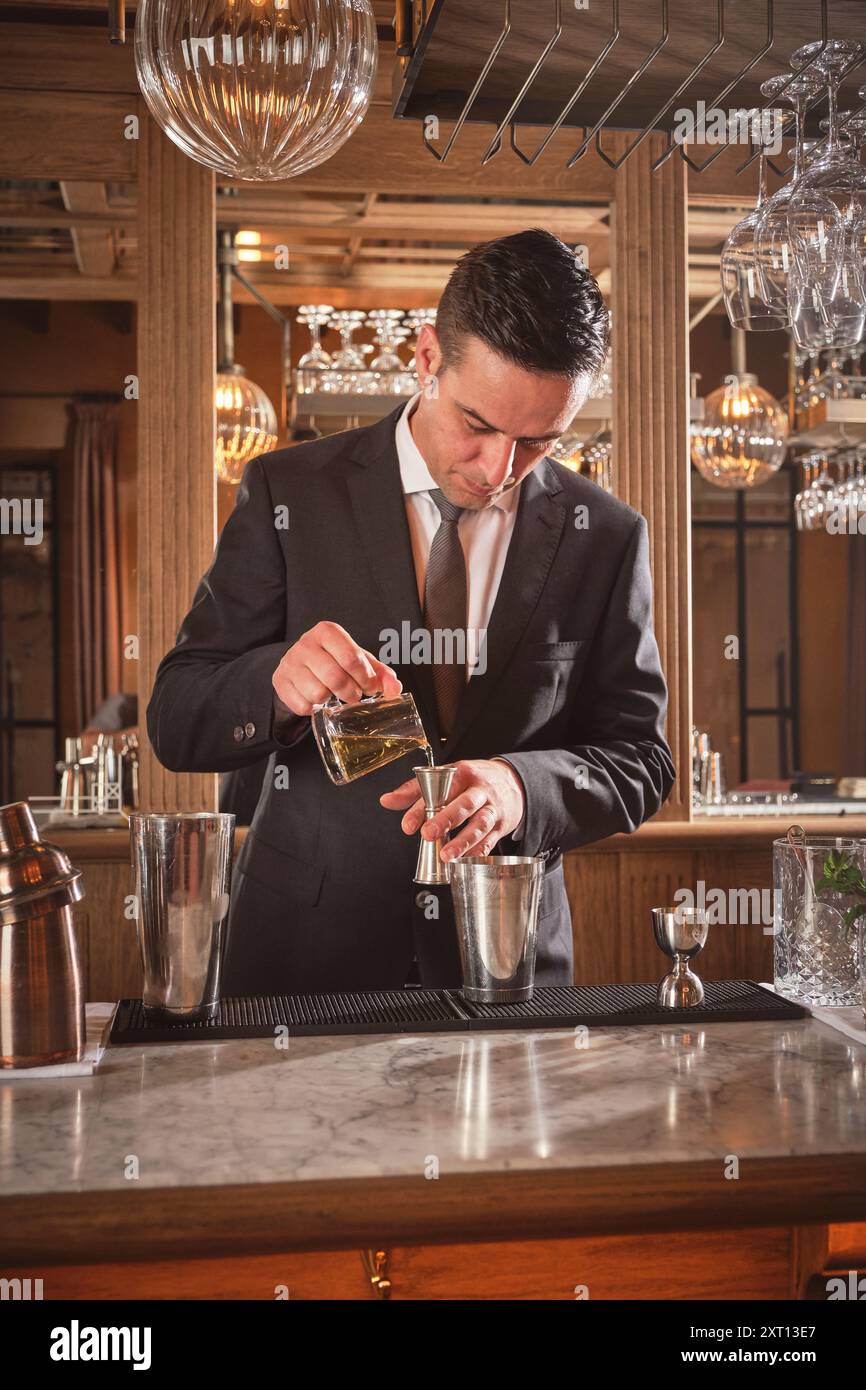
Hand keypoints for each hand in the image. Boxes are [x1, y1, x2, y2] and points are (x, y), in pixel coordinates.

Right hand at [273, 621, 401, 716]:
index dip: (366, 679)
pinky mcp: (280, 681)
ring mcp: (290, 662)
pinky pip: (303, 705)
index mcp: (327, 632)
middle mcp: (306, 643)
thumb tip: (395, 688)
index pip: (352, 658)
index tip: (371, 688)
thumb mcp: (358, 662)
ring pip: (318, 693)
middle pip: (336, 677)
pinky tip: (317, 700)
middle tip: (355, 696)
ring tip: (334, 696)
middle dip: (351, 693)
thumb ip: (381, 673)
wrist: (300, 667)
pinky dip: (314, 708)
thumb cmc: (334, 661)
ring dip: (331, 700)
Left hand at [379, 759, 524, 861]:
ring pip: (480, 824)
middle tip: (427, 835)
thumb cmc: (472, 780)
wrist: (511, 781)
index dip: (421, 808)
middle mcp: (479, 791)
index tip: (407, 825)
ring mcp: (493, 808)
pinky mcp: (501, 825)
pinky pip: (491, 840)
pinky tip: (466, 861)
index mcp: (462, 774)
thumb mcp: (444, 778)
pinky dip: (478, 852)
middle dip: (445, 820)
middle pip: (464, 804)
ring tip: (447, 856)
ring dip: (463, 841)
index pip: (440, 790)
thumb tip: (386, 801)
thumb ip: (414, 790)